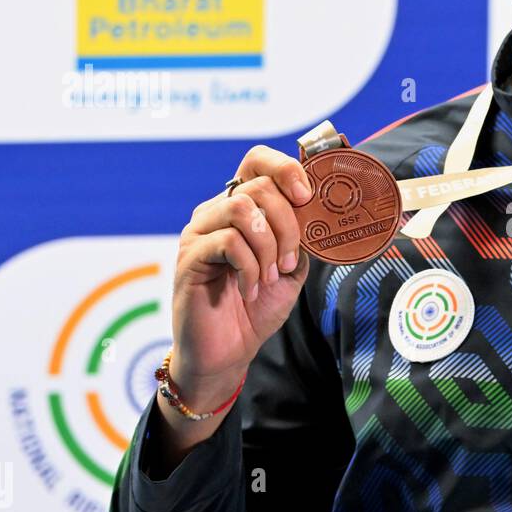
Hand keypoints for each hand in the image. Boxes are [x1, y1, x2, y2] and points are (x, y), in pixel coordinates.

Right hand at [170, 144, 313, 410]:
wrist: (227, 351)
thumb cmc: (256, 308)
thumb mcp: (291, 268)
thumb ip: (302, 238)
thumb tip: (322, 214)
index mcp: (241, 208)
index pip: (256, 160)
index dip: (285, 168)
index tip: (308, 196)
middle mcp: (216, 212)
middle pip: (258, 187)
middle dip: (287, 225)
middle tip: (289, 261)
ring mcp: (200, 233)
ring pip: (241, 210)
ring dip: (268, 246)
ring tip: (271, 276)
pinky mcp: (189, 257)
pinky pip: (228, 242)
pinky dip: (250, 267)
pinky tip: (251, 290)